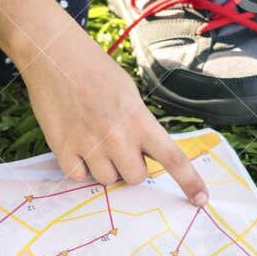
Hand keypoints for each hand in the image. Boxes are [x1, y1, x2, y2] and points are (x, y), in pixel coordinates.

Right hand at [19, 23, 208, 205]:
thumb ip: (140, 126)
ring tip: (93, 140)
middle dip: (131, 167)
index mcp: (139, 120)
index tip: (201, 200)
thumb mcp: (129, 95)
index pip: (173, 158)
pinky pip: (79, 177)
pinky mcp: (63, 149)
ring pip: (107, 180)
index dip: (190, 182)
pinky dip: (79, 167)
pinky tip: (76, 144)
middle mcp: (117, 137)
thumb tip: (144, 155)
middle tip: (119, 147)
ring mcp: (89, 145)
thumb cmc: (95, 71)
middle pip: (136, 178)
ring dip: (104, 167)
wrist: (55, 56)